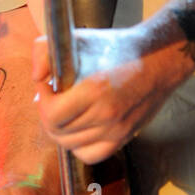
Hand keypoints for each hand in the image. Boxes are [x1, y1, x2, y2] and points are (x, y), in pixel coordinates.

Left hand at [32, 24, 186, 163]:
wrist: (158, 60)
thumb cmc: (118, 48)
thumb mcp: (79, 39)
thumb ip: (45, 52)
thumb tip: (36, 78)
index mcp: (95, 90)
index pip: (52, 115)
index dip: (42, 101)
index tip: (46, 86)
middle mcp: (106, 116)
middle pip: (58, 133)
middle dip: (48, 114)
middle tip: (52, 98)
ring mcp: (116, 131)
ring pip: (71, 145)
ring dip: (61, 129)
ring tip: (65, 111)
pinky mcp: (124, 138)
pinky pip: (90, 155)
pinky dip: (78, 145)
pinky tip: (79, 128)